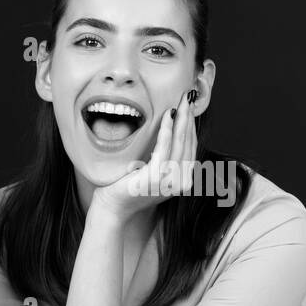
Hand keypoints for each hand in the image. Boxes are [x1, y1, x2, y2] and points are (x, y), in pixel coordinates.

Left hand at [91, 88, 195, 220]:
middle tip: (188, 96)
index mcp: (183, 181)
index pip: (192, 147)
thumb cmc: (130, 189)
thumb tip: (173, 133)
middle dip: (189, 117)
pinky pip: (164, 149)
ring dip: (181, 120)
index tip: (189, 106)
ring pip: (180, 143)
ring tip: (180, 102)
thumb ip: (167, 159)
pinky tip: (167, 116)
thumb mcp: (154, 174)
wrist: (113, 208)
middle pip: (188, 142)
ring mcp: (169, 181)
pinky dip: (167, 131)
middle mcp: (181, 183)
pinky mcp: (154, 178)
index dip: (192, 125)